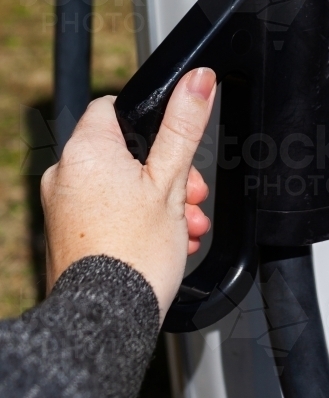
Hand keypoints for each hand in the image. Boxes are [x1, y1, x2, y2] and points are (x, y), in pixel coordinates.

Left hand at [41, 67, 216, 319]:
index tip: (174, 141)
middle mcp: (64, 174)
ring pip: (120, 184)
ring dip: (159, 197)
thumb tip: (197, 78)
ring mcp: (62, 207)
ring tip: (185, 223)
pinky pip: (107, 211)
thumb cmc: (135, 252)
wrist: (108, 319)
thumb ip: (184, 124)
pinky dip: (138, 219)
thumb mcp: (171, 179)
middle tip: (189, 193)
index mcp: (85, 150)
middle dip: (166, 169)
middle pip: (124, 150)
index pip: (114, 107)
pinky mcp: (67, 235)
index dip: (150, 120)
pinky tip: (168, 240)